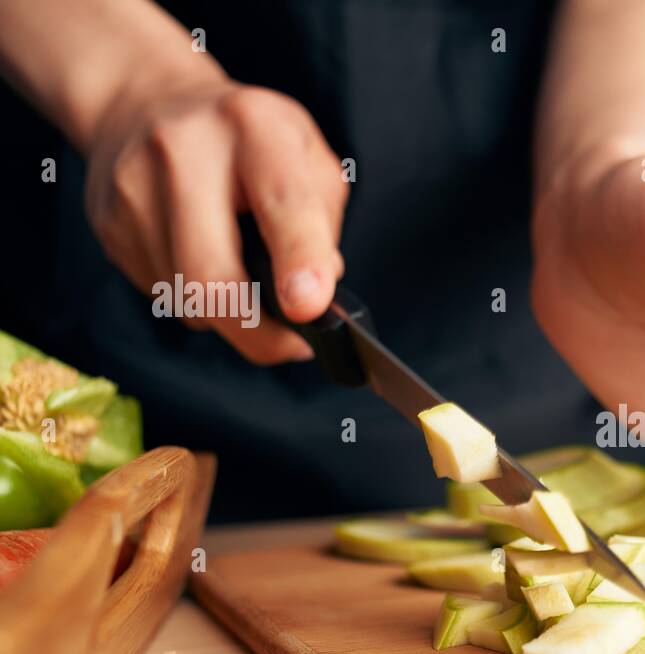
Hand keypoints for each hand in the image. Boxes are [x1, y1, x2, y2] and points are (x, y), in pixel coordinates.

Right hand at [84, 75, 347, 362]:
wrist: (146, 103)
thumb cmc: (247, 139)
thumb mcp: (305, 154)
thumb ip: (323, 221)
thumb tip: (315, 293)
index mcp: (253, 126)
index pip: (282, 203)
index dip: (299, 260)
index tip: (309, 307)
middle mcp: (183, 149)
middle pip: (212, 277)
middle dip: (258, 333)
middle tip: (291, 346)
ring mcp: (134, 187)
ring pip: (185, 298)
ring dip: (227, 313)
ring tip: (243, 276)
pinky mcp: (107, 223)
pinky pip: (161, 293)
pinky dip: (194, 298)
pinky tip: (202, 258)